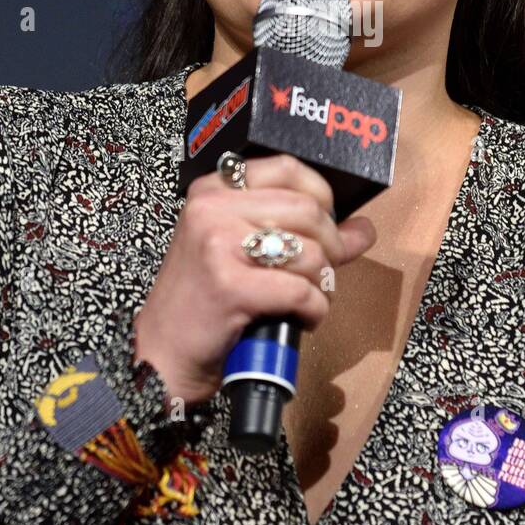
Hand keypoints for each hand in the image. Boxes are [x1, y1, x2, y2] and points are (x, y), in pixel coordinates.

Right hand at [132, 154, 376, 405]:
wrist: (161, 356)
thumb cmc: (206, 302)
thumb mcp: (242, 252)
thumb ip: (303, 233)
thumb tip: (363, 228)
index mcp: (213, 190)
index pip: (287, 168)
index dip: (321, 195)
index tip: (326, 224)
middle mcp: (211, 209)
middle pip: (306, 210)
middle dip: (330, 246)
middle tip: (322, 273)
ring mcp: (218, 245)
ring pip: (308, 252)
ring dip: (322, 283)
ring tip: (306, 300)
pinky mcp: (229, 286)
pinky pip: (300, 291)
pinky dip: (314, 310)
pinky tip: (301, 320)